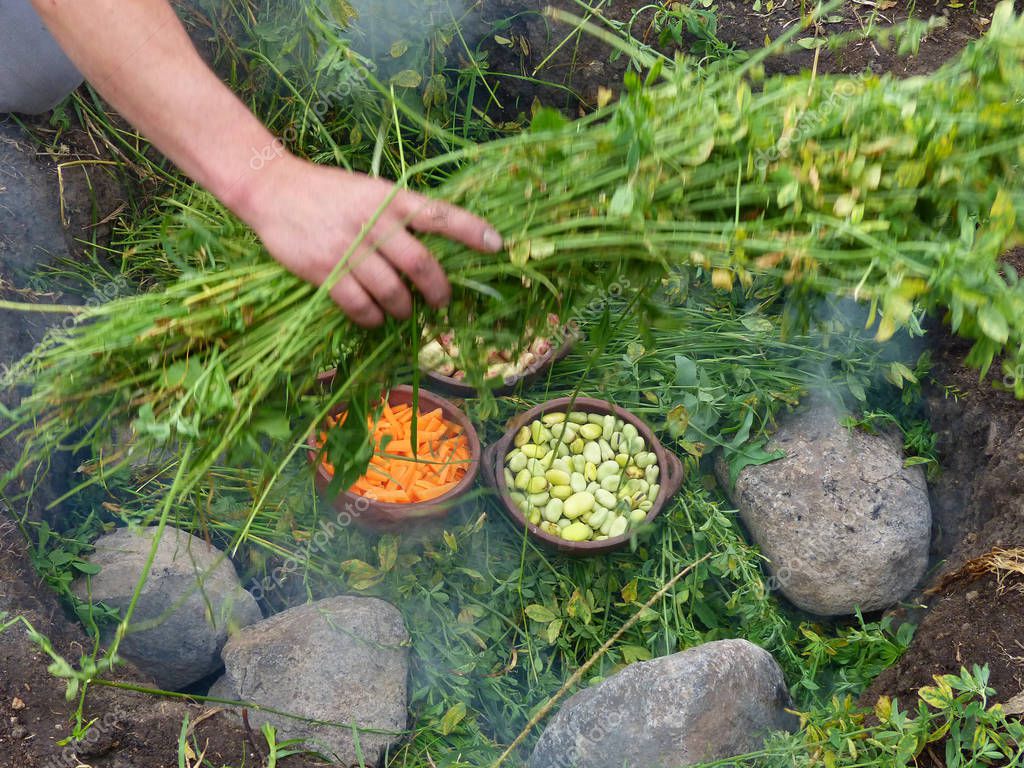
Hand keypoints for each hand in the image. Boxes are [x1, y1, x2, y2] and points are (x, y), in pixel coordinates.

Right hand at [237, 154, 502, 326]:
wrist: (272, 190)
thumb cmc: (329, 192)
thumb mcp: (370, 189)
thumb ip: (399, 212)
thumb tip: (435, 243)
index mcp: (390, 198)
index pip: (440, 214)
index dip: (472, 231)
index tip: (498, 245)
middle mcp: (374, 222)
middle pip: (421, 264)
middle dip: (439, 289)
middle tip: (442, 300)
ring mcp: (349, 248)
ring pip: (393, 291)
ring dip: (405, 308)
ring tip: (405, 311)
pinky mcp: (325, 270)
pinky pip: (360, 306)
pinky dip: (374, 318)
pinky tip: (376, 318)